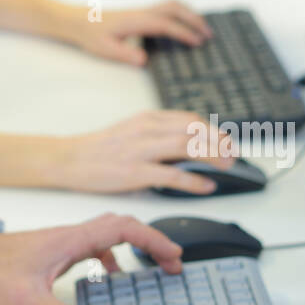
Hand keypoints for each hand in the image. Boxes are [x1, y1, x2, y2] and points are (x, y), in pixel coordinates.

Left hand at [0, 212, 182, 304]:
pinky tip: (112, 276)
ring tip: (154, 268)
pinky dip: (113, 256)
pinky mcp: (57, 250)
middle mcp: (70, 236)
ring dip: (135, 248)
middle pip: (121, 227)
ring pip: (109, 234)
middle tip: (173, 264)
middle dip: (152, 241)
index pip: (121, 227)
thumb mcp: (27, 301)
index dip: (151, 239)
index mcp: (69, 240)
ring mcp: (64, 241)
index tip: (172, 257)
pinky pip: (94, 246)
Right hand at [51, 109, 234, 193]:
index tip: (226, 140)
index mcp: (147, 118)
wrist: (70, 158)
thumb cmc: (100, 148)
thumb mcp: (132, 130)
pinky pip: (171, 174)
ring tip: (228, 167)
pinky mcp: (134, 172)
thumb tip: (187, 144)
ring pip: (186, 147)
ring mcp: (140, 150)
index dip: (213, 130)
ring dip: (212, 156)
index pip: (190, 119)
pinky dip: (193, 180)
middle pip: (193, 130)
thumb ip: (157, 133)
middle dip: (219, 142)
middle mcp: (146, 129)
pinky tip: (206, 186)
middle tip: (234, 155)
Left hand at [65, 0, 212, 65]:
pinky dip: (181, 13)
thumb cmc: (91, 35)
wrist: (78, 20)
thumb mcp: (105, 49)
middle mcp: (142, 12)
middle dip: (194, 19)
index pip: (166, 25)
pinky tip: (185, 25)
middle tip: (209, 35)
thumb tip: (145, 61)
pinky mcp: (141, 13)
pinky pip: (166, 8)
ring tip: (203, 29)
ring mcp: (142, 10)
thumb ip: (125, 54)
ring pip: (171, 4)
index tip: (198, 43)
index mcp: (136, 21)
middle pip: (174, 8)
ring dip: (189, 14)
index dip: (184, 33)